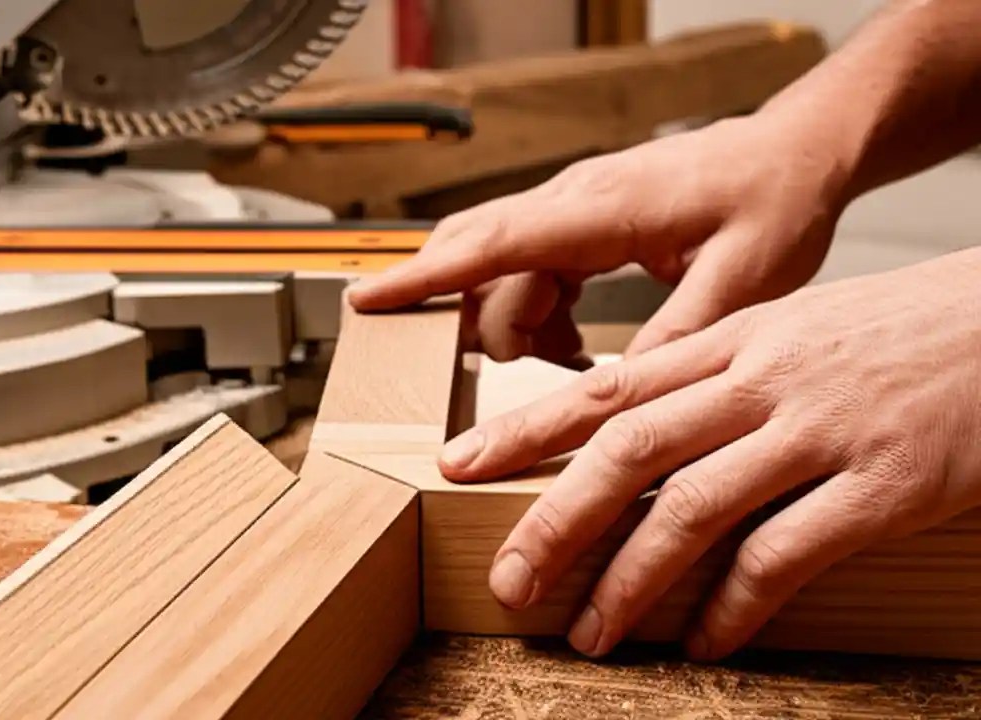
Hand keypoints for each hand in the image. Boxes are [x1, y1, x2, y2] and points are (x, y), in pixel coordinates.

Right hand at [348, 114, 850, 360]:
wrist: (795, 153)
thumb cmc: (774, 201)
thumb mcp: (742, 282)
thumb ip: (674, 337)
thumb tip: (613, 395)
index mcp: (602, 209)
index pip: (493, 241)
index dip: (425, 275)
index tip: (366, 297)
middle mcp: (575, 201)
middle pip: (476, 248)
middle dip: (449, 304)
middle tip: (441, 364)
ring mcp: (576, 208)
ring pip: (502, 265)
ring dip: (509, 320)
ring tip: (553, 361)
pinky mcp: (586, 222)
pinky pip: (532, 268)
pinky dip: (535, 312)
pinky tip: (571, 346)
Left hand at [451, 249, 980, 659]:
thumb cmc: (899, 330)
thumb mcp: (793, 331)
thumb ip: (714, 376)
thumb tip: (636, 429)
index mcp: (732, 341)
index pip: (605, 389)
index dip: (523, 430)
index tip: (460, 465)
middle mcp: (761, 380)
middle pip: (628, 451)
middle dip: (555, 521)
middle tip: (511, 580)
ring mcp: (820, 430)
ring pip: (693, 508)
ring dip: (631, 580)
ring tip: (593, 631)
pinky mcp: (884, 483)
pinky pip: (786, 554)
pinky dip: (734, 607)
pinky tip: (706, 642)